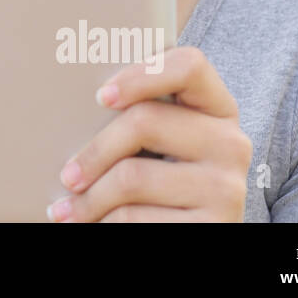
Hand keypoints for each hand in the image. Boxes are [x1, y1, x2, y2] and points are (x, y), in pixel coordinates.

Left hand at [48, 46, 251, 221]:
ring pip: (132, 177)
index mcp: (217, 108)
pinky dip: (105, 224)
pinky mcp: (215, 225)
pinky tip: (94, 225)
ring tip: (67, 210)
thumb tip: (67, 101)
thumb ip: (138, 117)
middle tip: (67, 176)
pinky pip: (137, 218)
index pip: (189, 66)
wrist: (195, 232)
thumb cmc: (164, 181)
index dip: (142, 75)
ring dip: (89, 199)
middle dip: (94, 152)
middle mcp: (230, 143)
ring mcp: (227, 187)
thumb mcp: (162, 144)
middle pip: (143, 121)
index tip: (101, 96)